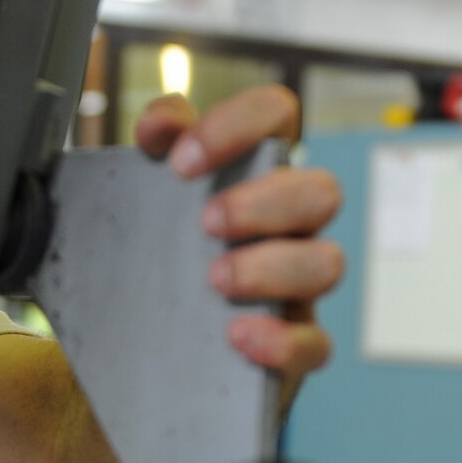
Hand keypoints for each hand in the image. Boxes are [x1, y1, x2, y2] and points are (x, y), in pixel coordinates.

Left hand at [135, 86, 343, 407]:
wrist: (134, 339)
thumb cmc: (156, 250)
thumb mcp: (144, 193)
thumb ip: (155, 148)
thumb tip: (160, 126)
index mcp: (255, 173)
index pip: (277, 116)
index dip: (239, 125)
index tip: (180, 163)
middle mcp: (288, 225)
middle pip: (321, 191)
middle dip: (264, 203)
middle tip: (206, 223)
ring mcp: (296, 287)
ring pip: (327, 263)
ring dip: (272, 267)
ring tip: (215, 280)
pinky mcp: (291, 346)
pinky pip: (314, 345)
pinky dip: (281, 341)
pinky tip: (236, 336)